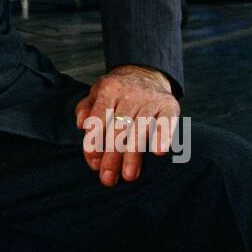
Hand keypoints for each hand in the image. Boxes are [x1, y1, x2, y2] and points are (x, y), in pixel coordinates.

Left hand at [74, 65, 179, 186]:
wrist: (145, 73)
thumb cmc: (116, 92)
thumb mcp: (96, 93)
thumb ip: (85, 109)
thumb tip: (82, 125)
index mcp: (109, 89)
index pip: (99, 118)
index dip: (95, 142)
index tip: (94, 163)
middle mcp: (130, 93)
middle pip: (118, 128)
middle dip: (112, 155)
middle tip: (108, 178)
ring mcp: (150, 99)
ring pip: (140, 129)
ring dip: (134, 154)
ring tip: (129, 175)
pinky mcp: (169, 105)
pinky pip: (166, 122)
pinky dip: (163, 137)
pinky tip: (158, 152)